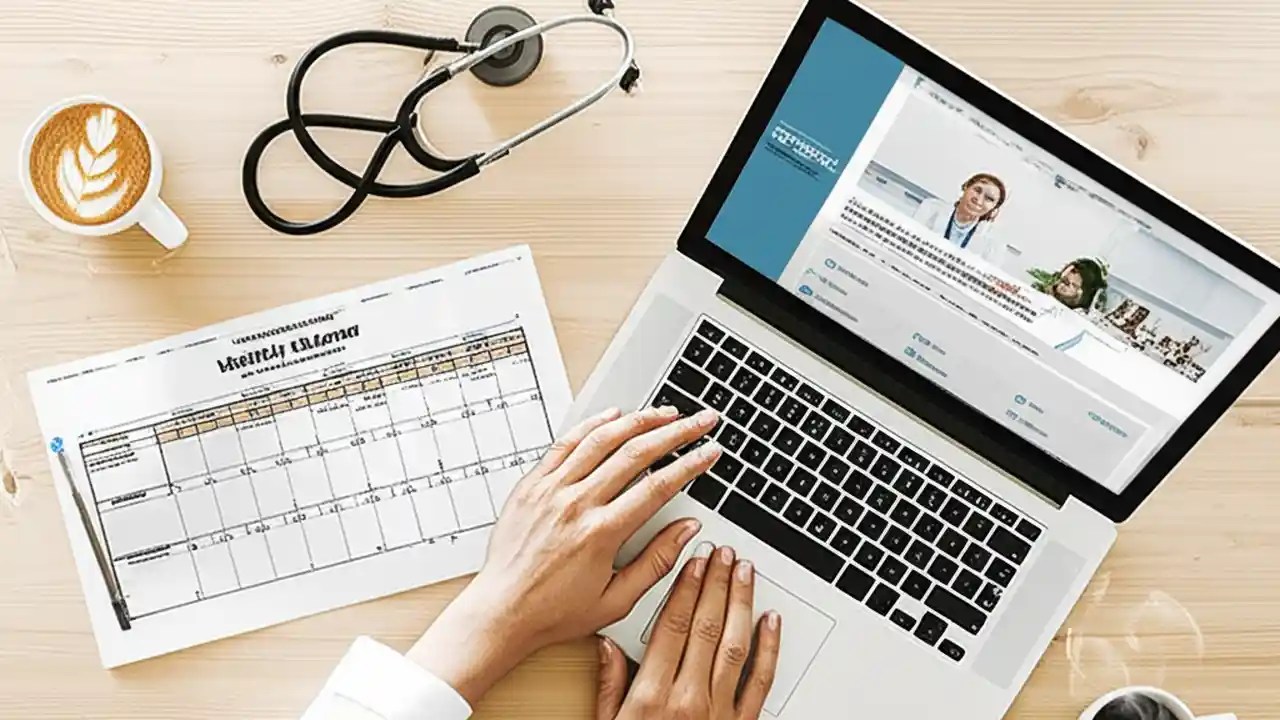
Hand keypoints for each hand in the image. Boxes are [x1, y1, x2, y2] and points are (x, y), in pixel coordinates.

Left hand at [407, 405, 723, 704]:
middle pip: (636, 453)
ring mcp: (551, 490)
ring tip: (665, 413)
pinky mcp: (531, 485)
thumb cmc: (555, 611)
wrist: (502, 611)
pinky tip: (613, 416)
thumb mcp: (617, 600)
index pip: (658, 486)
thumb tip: (688, 530)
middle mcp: (576, 505)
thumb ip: (657, 561)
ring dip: (638, 420)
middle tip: (699, 420)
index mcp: (601, 534)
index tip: (710, 451)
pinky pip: (565, 444)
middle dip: (675, 432)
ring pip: (602, 440)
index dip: (690, 464)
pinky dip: (592, 425)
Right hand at [596, 543, 781, 719]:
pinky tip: (771, 621)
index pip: (672, 627)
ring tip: (744, 572)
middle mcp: (689, 701)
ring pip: (735, 644)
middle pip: (705, 627)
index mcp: (652, 698)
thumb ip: (609, 687)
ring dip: (741, 602)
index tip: (691, 561)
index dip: (684, 588)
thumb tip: (607, 646)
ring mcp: (720, 714)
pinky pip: (761, 681)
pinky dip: (769, 647)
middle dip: (715, 584)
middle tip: (722, 553)